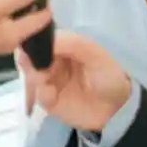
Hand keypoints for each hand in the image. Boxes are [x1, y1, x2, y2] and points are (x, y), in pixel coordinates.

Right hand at [16, 31, 131, 131]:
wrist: (117, 109)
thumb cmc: (109, 76)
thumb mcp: (95, 54)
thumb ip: (71, 43)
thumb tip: (43, 39)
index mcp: (62, 44)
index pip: (40, 37)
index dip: (33, 42)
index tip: (33, 49)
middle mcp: (51, 59)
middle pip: (29, 56)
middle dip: (30, 62)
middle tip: (40, 70)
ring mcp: (48, 80)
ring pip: (29, 75)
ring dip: (35, 78)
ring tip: (47, 83)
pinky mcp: (48, 99)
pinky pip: (36, 95)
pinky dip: (41, 95)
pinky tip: (52, 97)